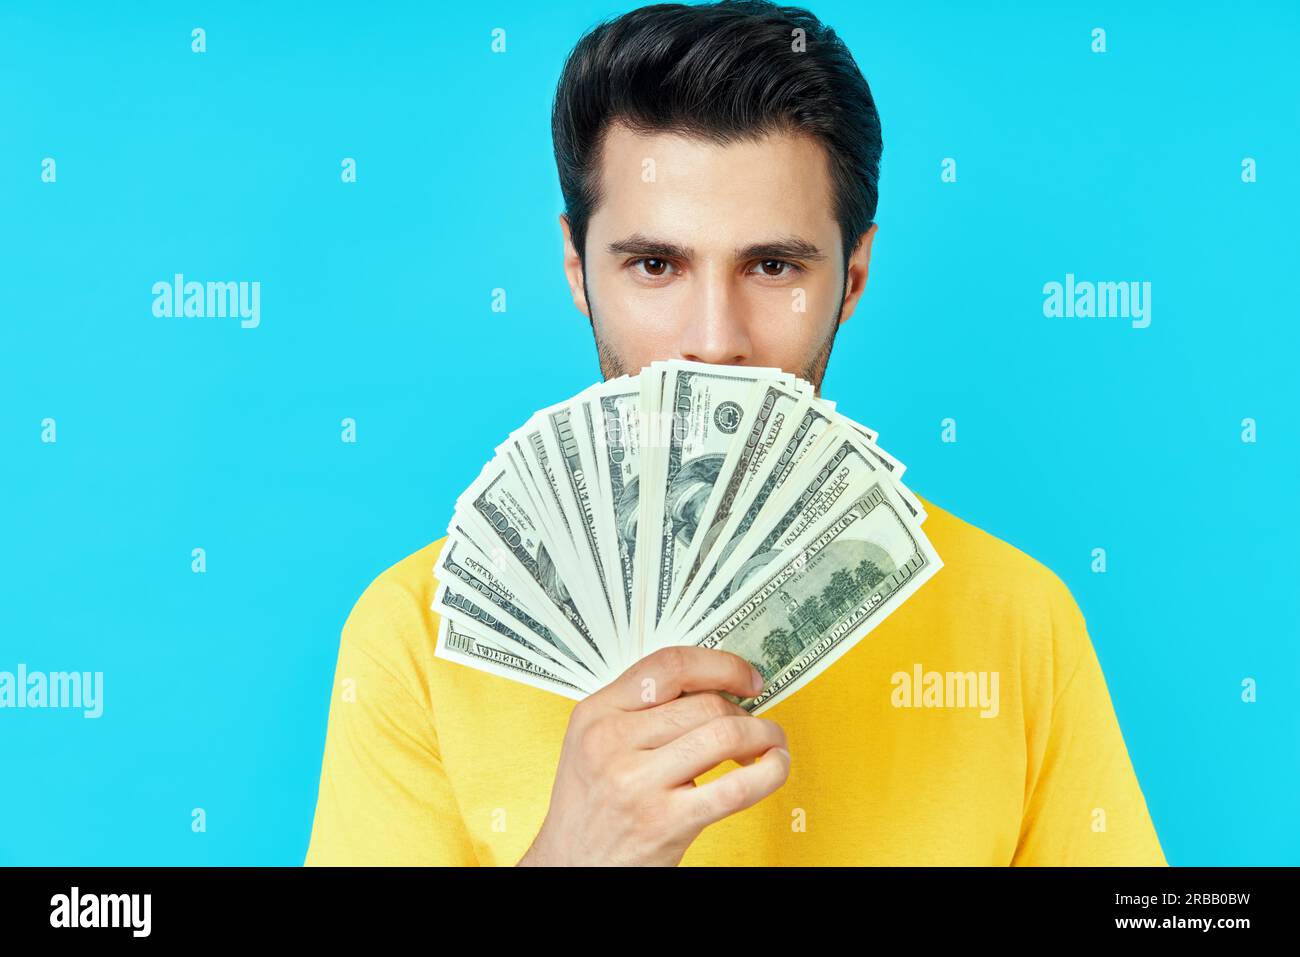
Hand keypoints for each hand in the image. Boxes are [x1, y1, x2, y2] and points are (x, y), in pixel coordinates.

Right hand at [517, 645, 790, 865]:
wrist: (571, 866)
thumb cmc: (591, 806)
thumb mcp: (595, 743)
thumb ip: (641, 711)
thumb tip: (715, 686)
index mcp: (596, 713)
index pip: (669, 666)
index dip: (721, 665)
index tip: (746, 677)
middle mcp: (611, 741)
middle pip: (705, 702)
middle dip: (743, 712)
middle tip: (753, 724)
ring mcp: (637, 782)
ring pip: (725, 735)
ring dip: (763, 735)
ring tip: (769, 744)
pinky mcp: (665, 821)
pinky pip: (736, 787)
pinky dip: (770, 772)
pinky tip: (775, 767)